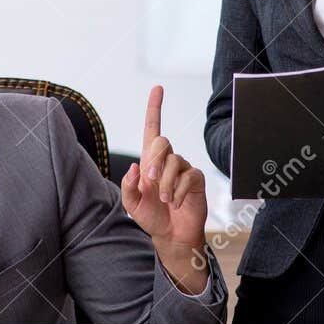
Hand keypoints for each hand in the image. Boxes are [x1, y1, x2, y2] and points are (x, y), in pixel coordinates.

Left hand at [121, 85, 209, 291]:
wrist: (171, 235)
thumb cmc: (151, 216)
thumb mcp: (131, 204)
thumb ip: (128, 186)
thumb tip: (135, 166)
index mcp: (150, 161)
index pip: (152, 128)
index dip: (155, 108)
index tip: (158, 88)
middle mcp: (167, 161)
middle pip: (162, 141)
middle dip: (155, 160)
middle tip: (150, 182)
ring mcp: (183, 169)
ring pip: (174, 162)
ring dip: (166, 183)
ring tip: (165, 200)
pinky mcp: (195, 179)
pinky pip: (188, 177)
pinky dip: (178, 192)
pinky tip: (176, 203)